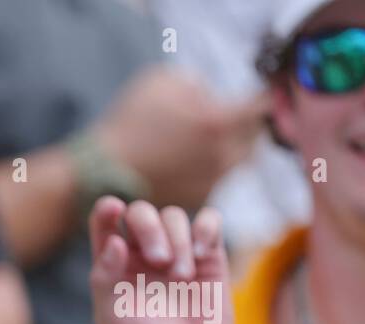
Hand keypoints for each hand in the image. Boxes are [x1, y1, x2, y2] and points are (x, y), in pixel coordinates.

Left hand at [89, 197, 233, 323]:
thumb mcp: (112, 317)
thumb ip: (104, 278)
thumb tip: (113, 240)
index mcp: (113, 263)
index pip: (105, 223)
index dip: (106, 210)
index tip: (112, 209)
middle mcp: (143, 253)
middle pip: (142, 212)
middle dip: (149, 228)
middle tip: (158, 260)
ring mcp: (177, 252)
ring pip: (175, 216)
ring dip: (178, 241)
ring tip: (181, 277)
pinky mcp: (209, 256)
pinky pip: (209, 221)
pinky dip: (206, 228)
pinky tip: (203, 253)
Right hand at [94, 67, 268, 209]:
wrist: (100, 171)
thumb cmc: (129, 122)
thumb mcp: (163, 81)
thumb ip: (199, 84)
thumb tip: (214, 95)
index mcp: (219, 123)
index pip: (262, 105)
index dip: (264, 94)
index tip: (262, 90)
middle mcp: (222, 157)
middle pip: (254, 136)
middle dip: (248, 124)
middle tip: (236, 115)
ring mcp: (211, 182)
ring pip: (238, 161)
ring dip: (232, 148)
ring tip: (211, 140)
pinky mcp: (196, 201)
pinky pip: (217, 180)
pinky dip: (210, 170)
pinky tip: (192, 162)